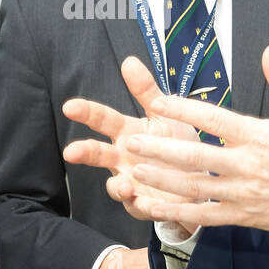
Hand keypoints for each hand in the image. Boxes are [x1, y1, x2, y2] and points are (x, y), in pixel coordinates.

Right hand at [62, 56, 201, 231]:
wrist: (198, 177)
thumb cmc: (175, 142)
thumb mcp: (163, 113)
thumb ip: (146, 90)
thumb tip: (129, 60)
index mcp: (127, 133)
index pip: (102, 120)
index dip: (86, 112)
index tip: (71, 106)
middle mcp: (123, 158)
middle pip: (99, 154)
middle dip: (84, 152)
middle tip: (70, 152)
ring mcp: (132, 182)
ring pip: (116, 186)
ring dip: (117, 186)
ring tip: (124, 184)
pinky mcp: (145, 204)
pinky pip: (140, 208)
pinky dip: (142, 207)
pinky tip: (146, 203)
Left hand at [126, 45, 268, 238]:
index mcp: (259, 137)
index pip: (215, 119)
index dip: (184, 109)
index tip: (158, 100)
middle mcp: (245, 165)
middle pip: (195, 156)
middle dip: (160, 148)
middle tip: (132, 139)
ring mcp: (241, 193)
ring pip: (193, 187)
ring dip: (161, 178)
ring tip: (134, 168)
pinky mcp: (240, 215)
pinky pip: (203, 215)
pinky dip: (176, 212)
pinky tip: (152, 206)